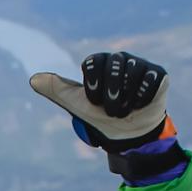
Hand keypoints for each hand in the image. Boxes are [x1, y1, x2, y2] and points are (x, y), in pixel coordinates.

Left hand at [29, 51, 169, 149]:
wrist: (126, 132)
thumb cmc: (99, 114)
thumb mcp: (75, 104)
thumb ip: (55, 90)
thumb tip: (33, 79)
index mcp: (99, 61)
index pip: (93, 61)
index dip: (93, 84)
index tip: (93, 100)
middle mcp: (120, 58)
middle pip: (115, 63)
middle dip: (111, 92)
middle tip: (110, 109)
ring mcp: (140, 64)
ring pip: (134, 70)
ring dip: (126, 98)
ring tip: (123, 110)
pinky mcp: (158, 74)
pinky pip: (152, 79)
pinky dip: (143, 97)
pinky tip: (139, 105)